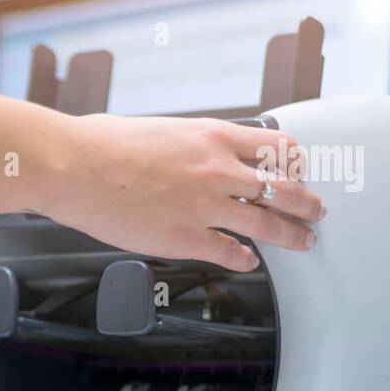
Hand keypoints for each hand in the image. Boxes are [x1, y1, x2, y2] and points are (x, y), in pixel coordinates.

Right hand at [0, 94, 324, 272]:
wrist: (72, 166)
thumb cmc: (100, 143)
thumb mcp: (158, 128)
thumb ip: (185, 143)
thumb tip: (189, 152)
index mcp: (212, 136)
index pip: (276, 147)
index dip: (294, 162)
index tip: (297, 170)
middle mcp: (218, 170)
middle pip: (284, 187)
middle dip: (306, 201)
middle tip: (316, 210)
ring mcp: (205, 206)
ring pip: (268, 223)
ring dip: (292, 234)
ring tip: (303, 240)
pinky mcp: (185, 238)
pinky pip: (231, 252)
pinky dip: (245, 259)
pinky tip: (249, 262)